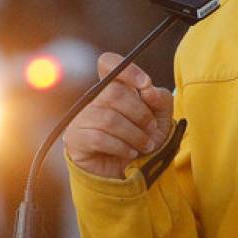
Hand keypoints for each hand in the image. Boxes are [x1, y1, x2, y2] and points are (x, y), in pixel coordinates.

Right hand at [62, 53, 174, 179]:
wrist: (131, 173)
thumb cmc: (144, 140)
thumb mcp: (161, 118)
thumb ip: (160, 99)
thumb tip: (148, 90)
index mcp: (113, 87)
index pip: (109, 63)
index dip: (127, 69)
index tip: (146, 84)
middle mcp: (93, 99)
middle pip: (114, 92)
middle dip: (140, 113)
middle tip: (152, 129)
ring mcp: (81, 118)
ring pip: (109, 118)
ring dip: (134, 135)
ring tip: (145, 146)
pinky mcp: (76, 139)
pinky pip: (99, 138)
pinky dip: (121, 147)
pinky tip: (130, 153)